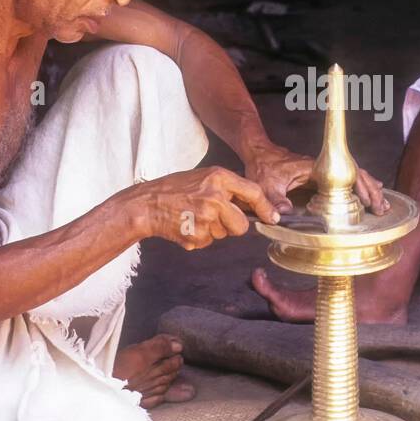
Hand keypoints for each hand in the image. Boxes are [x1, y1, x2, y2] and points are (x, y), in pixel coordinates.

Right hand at [135, 167, 277, 249]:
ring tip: (193, 217)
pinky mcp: (196, 236)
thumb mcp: (204, 178)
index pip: (253, 192)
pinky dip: (199, 237)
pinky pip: (208, 242)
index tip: (273, 217)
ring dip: (212, 230)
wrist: (146, 204)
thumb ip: (227, 188)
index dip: (266, 208)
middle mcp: (215, 198)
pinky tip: (186, 225)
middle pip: (242, 226)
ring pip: (223, 235)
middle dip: (233, 226)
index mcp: (219, 178)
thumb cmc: (174, 189)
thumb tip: (252, 206)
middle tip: (215, 217)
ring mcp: (205, 219)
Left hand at [244, 141, 388, 214]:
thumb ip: (274, 199)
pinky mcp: (322, 175)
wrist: (259, 153)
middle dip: (371, 190)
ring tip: (382, 203)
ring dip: (369, 188)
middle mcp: (323, 167)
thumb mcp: (266, 184)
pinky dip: (360, 186)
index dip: (359, 186)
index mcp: (314, 167)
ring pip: (353, 176)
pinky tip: (369, 193)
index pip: (344, 174)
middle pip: (355, 174)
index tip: (368, 200)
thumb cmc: (263, 166)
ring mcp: (324, 170)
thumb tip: (283, 214)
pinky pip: (346, 179)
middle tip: (382, 207)